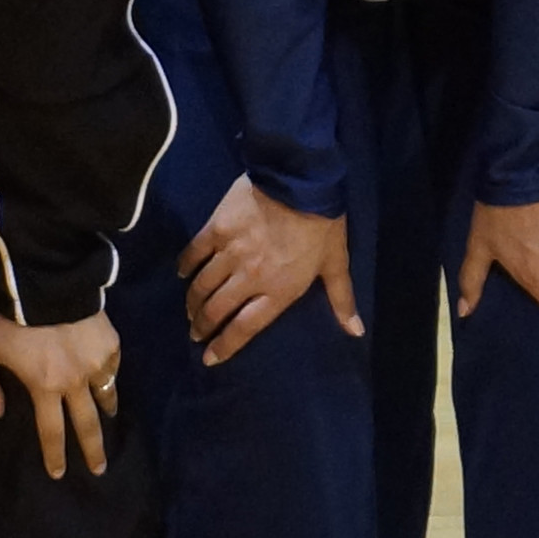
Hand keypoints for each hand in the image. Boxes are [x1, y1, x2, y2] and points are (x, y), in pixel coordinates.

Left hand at [0, 309, 121, 475]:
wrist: (47, 281)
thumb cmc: (11, 317)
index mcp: (45, 387)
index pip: (51, 432)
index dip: (54, 455)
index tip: (58, 473)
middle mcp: (75, 382)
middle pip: (87, 425)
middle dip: (92, 451)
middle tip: (98, 469)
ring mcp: (96, 363)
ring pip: (106, 396)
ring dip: (106, 412)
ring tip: (107, 420)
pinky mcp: (110, 344)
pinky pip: (113, 369)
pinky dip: (111, 378)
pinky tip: (109, 381)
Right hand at [181, 176, 359, 363]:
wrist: (301, 179)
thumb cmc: (322, 225)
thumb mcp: (335, 263)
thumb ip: (341, 299)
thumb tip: (356, 332)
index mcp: (278, 290)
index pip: (245, 327)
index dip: (225, 345)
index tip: (209, 358)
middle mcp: (250, 277)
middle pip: (217, 309)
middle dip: (202, 326)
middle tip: (195, 333)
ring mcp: (230, 252)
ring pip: (203, 285)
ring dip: (192, 302)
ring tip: (189, 310)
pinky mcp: (217, 228)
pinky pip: (194, 252)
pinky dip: (186, 265)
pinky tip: (182, 273)